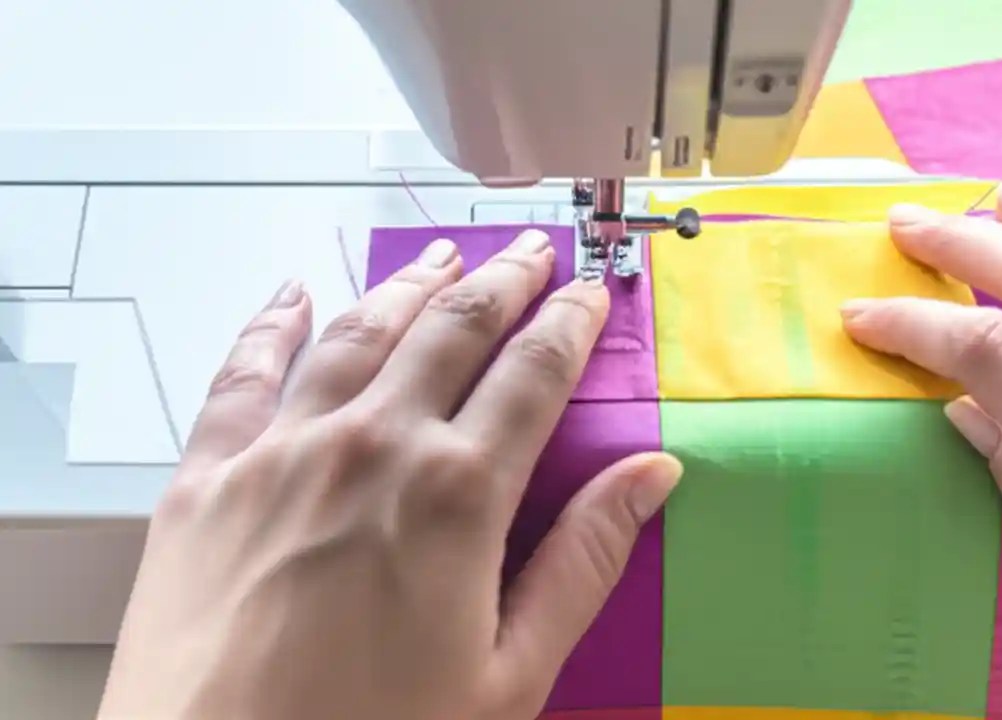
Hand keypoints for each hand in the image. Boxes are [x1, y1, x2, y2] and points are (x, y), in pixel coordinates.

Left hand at [98, 230, 680, 719]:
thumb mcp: (512, 674)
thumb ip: (583, 561)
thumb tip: (652, 474)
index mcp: (457, 493)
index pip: (534, 373)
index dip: (570, 323)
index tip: (591, 293)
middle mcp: (371, 445)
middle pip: (453, 329)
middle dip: (502, 280)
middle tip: (532, 253)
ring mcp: (280, 451)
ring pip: (360, 332)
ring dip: (410, 285)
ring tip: (443, 256)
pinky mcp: (206, 476)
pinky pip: (243, 371)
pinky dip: (273, 322)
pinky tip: (295, 293)